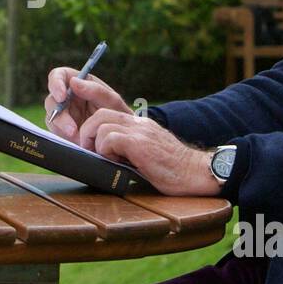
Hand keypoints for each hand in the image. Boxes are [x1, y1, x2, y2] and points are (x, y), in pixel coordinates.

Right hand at [44, 67, 130, 143]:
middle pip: (51, 100)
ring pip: (52, 118)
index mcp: (78, 83)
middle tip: (72, 128)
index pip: (58, 76)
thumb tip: (73, 81)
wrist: (119, 137)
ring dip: (63, 128)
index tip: (62, 97)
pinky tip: (78, 142)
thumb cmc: (118, 114)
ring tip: (80, 138)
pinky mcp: (62, 130)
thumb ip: (95, 90)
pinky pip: (56, 132)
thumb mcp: (112, 101)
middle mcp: (67, 97)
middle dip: (59, 115)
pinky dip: (65, 137)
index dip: (55, 84)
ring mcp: (63, 114)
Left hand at [77, 109, 223, 196]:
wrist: (195, 172)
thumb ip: (130, 148)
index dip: (92, 124)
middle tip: (90, 151)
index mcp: (139, 124)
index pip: (109, 111)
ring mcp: (139, 132)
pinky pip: (110, 139)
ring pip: (101, 125)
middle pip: (100, 114)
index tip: (87, 141)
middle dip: (88, 132)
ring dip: (96, 144)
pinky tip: (116, 162)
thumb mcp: (148, 152)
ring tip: (106, 159)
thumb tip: (106, 155)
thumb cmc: (173, 169)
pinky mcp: (139, 144)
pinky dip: (106, 151)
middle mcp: (138, 123)